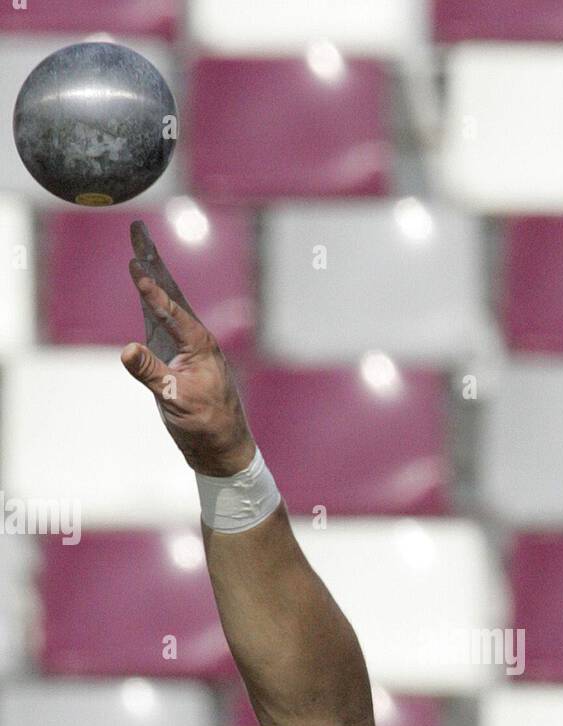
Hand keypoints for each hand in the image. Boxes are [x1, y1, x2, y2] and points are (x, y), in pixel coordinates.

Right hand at [120, 220, 255, 475]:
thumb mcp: (177, 399)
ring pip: (167, 305)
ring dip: (153, 277)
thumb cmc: (206, 424)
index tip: (135, 265)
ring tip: (138, 250)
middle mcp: (196, 340)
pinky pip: (164, 323)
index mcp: (200, 345)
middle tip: (137, 231)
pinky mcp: (179, 360)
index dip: (151, 288)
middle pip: (171, 293)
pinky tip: (146, 291)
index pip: (171, 310)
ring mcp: (187, 349)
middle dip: (153, 262)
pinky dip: (153, 303)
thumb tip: (128, 351)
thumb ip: (152, 373)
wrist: (223, 447)